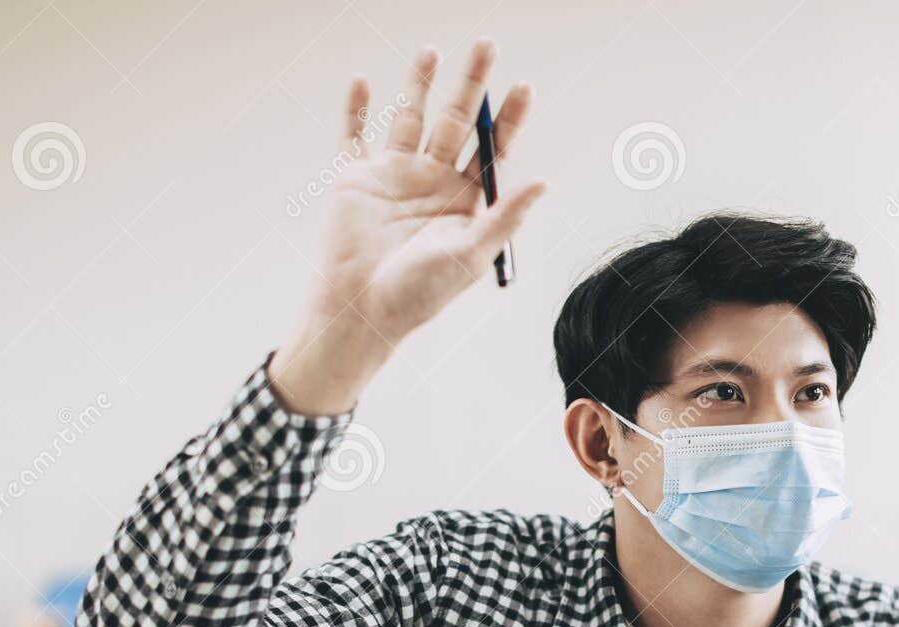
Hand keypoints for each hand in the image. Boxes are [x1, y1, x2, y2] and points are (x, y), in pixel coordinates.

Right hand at [270, 38, 545, 413]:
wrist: (363, 310)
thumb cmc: (420, 293)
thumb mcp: (470, 253)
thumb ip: (504, 215)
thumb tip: (544, 183)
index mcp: (464, 201)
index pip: (493, 151)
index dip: (510, 119)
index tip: (525, 86)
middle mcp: (431, 182)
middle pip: (455, 122)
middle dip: (471, 85)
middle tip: (487, 44)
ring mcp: (393, 176)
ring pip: (408, 117)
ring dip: (419, 83)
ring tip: (432, 50)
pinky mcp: (354, 179)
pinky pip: (354, 136)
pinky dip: (355, 109)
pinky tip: (362, 80)